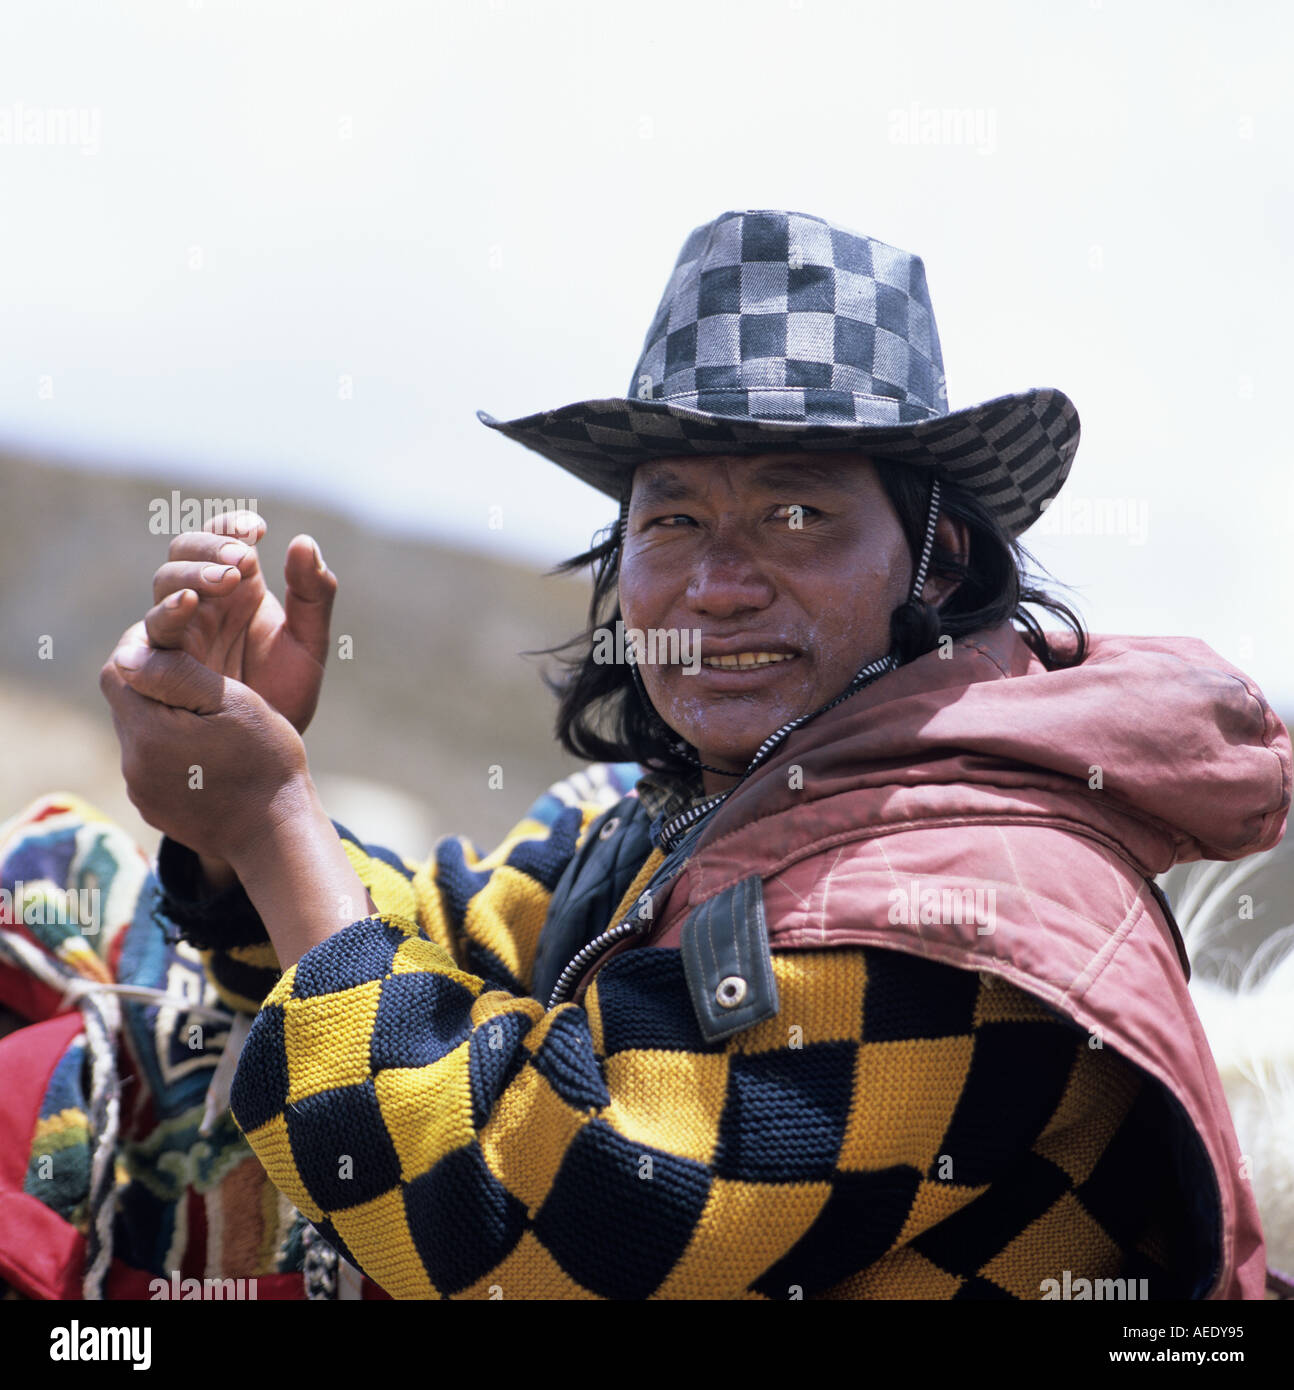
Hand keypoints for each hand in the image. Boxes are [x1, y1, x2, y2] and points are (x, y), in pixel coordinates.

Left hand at [100, 628, 310, 866]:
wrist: (276, 835)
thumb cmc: (266, 763)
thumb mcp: (233, 703)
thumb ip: (177, 674)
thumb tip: (128, 654)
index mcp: (149, 732)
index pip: (117, 672)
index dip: (141, 652)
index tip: (177, 650)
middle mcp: (133, 764)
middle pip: (127, 704)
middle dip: (155, 687)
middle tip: (200, 683)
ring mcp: (141, 791)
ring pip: (139, 735)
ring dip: (164, 720)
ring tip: (209, 723)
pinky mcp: (152, 809)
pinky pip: (150, 766)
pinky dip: (171, 752)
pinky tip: (208, 757)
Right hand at [143, 510, 336, 736]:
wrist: (269, 751)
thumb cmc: (287, 694)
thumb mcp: (310, 644)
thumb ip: (313, 594)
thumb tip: (304, 541)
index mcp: (237, 590)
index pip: (222, 539)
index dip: (231, 525)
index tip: (258, 529)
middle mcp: (202, 605)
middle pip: (185, 553)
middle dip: (210, 549)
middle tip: (243, 560)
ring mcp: (179, 632)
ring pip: (166, 585)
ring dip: (192, 576)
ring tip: (224, 578)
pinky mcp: (160, 664)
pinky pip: (150, 632)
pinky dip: (165, 613)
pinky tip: (187, 606)